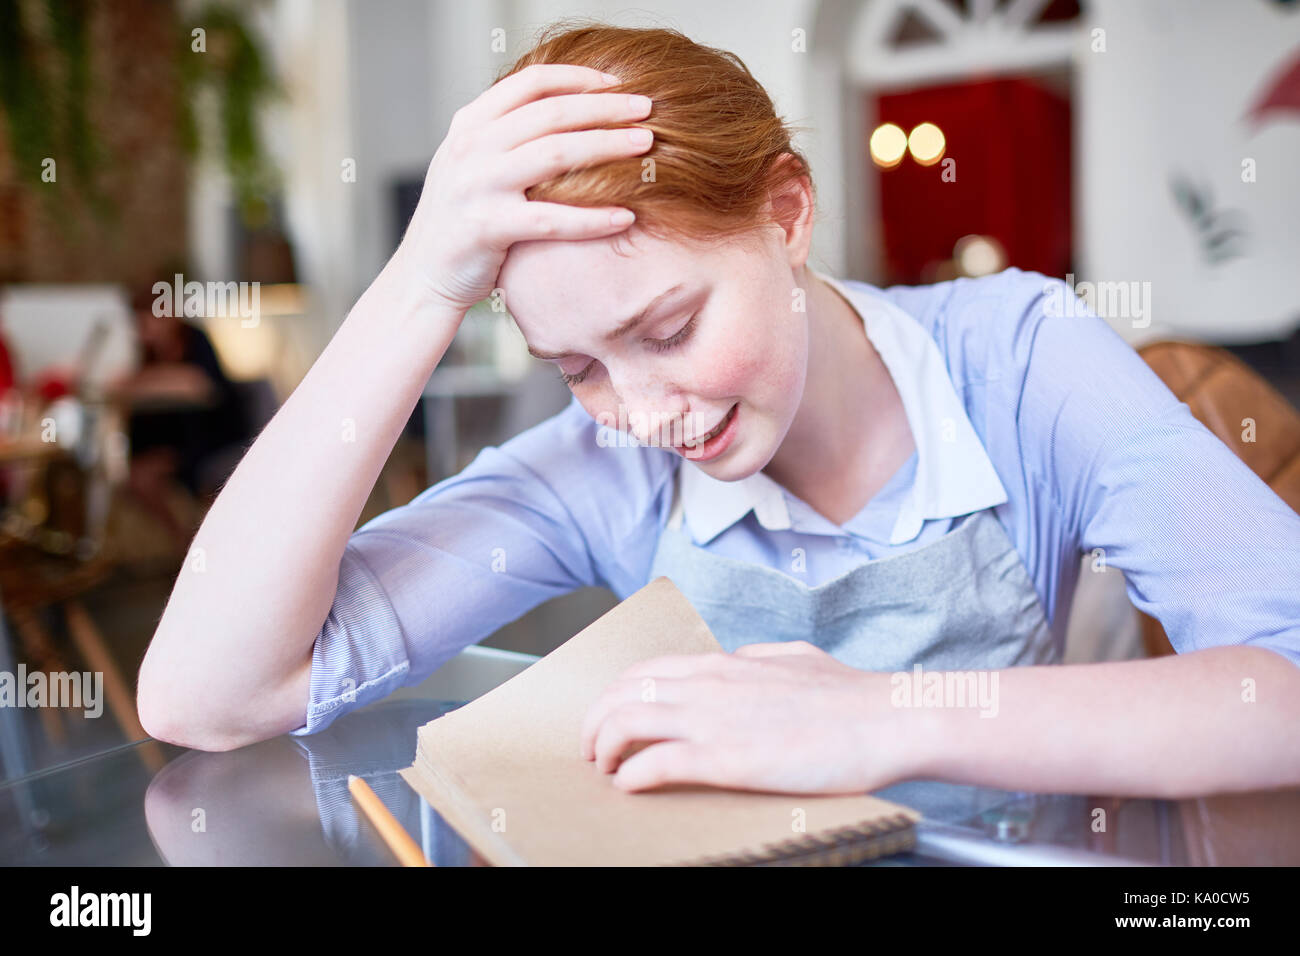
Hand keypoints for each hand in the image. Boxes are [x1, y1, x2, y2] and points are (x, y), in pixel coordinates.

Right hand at [391, 63, 653, 314]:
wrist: (423, 275)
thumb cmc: (461, 220)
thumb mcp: (473, 163)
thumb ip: (509, 134)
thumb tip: (571, 108)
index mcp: (470, 124)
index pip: (532, 83)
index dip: (581, 78)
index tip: (619, 84)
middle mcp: (471, 148)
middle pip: (551, 114)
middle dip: (606, 108)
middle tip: (647, 108)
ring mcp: (477, 186)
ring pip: (555, 155)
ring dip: (607, 147)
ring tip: (646, 147)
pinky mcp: (488, 228)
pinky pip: (552, 219)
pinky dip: (592, 217)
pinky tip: (626, 216)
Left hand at [579, 641, 922, 794]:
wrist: (888, 718)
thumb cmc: (851, 696)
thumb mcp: (795, 658)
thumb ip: (759, 658)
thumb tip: (740, 658)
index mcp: (725, 664)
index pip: (644, 671)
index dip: (615, 697)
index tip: (609, 719)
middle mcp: (709, 684)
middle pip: (621, 694)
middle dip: (594, 723)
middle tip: (592, 750)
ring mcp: (714, 719)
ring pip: (625, 722)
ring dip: (603, 749)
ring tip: (603, 770)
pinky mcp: (726, 758)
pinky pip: (655, 763)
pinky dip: (631, 775)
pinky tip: (628, 786)